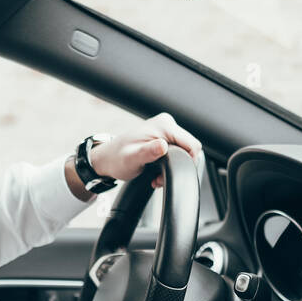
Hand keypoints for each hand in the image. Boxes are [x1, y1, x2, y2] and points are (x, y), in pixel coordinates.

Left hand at [89, 112, 204, 188]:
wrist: (108, 158)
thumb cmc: (117, 159)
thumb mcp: (132, 159)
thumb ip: (148, 152)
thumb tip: (162, 146)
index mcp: (164, 125)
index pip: (193, 144)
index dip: (187, 162)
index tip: (169, 173)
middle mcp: (167, 123)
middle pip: (189, 148)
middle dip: (178, 166)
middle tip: (159, 177)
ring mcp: (166, 129)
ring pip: (184, 151)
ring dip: (173, 167)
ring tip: (156, 175)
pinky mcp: (164, 136)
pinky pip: (177, 151)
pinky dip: (169, 164)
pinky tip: (156, 170)